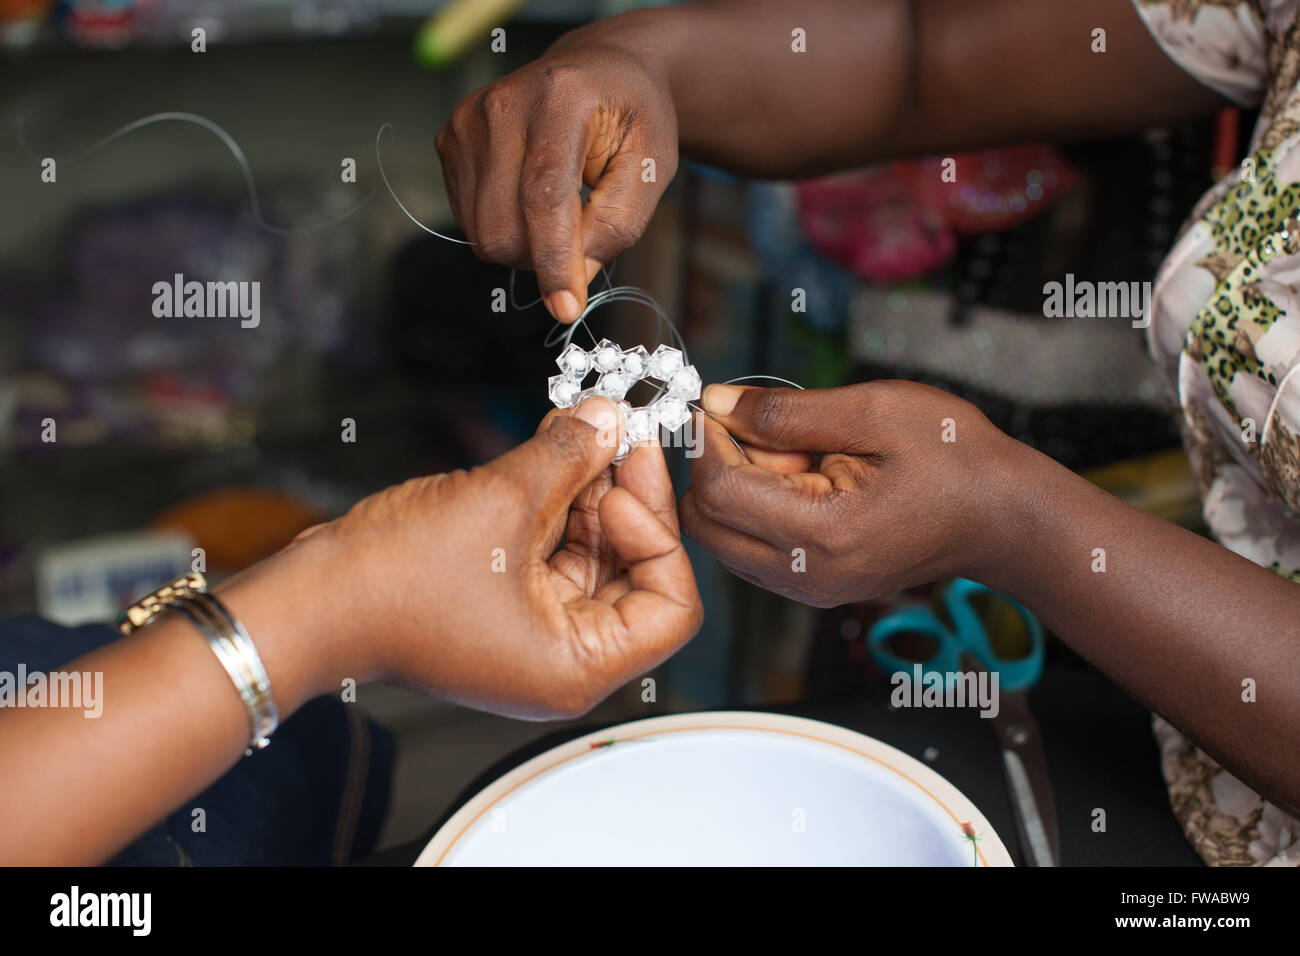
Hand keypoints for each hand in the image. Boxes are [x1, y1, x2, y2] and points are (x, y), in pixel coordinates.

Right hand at [291, 396, 700, 718]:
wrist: (310, 599)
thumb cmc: (392, 582)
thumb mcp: (501, 502)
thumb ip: (569, 457)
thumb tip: (611, 418)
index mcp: (577, 666)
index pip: (672, 608)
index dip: (660, 535)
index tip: (629, 477)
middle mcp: (564, 657)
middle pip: (635, 573)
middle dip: (626, 498)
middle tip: (619, 433)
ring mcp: (535, 629)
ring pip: (594, 552)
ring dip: (591, 488)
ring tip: (585, 425)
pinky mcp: (507, 600)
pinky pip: (555, 547)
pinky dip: (558, 499)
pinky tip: (558, 444)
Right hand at [435, 32, 677, 321]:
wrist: (597, 72)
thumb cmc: (630, 117)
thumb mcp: (650, 166)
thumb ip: (617, 224)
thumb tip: (574, 277)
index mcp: (561, 99)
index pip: (545, 196)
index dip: (554, 260)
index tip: (567, 307)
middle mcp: (503, 105)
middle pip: (503, 226)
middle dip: (542, 258)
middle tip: (581, 238)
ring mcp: (468, 122)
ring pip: (482, 233)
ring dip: (524, 246)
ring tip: (559, 210)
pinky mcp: (449, 141)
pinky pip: (470, 221)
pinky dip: (505, 227)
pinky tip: (530, 198)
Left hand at [678, 381, 1016, 606]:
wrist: (1002, 517)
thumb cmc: (953, 458)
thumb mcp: (873, 411)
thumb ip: (785, 411)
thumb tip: (717, 403)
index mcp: (823, 533)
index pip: (719, 491)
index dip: (708, 441)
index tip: (724, 406)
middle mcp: (807, 576)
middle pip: (705, 524)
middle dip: (716, 470)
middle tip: (765, 434)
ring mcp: (809, 590)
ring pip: (722, 540)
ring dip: (736, 493)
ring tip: (795, 460)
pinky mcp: (813, 589)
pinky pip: (749, 550)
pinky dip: (756, 512)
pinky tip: (803, 484)